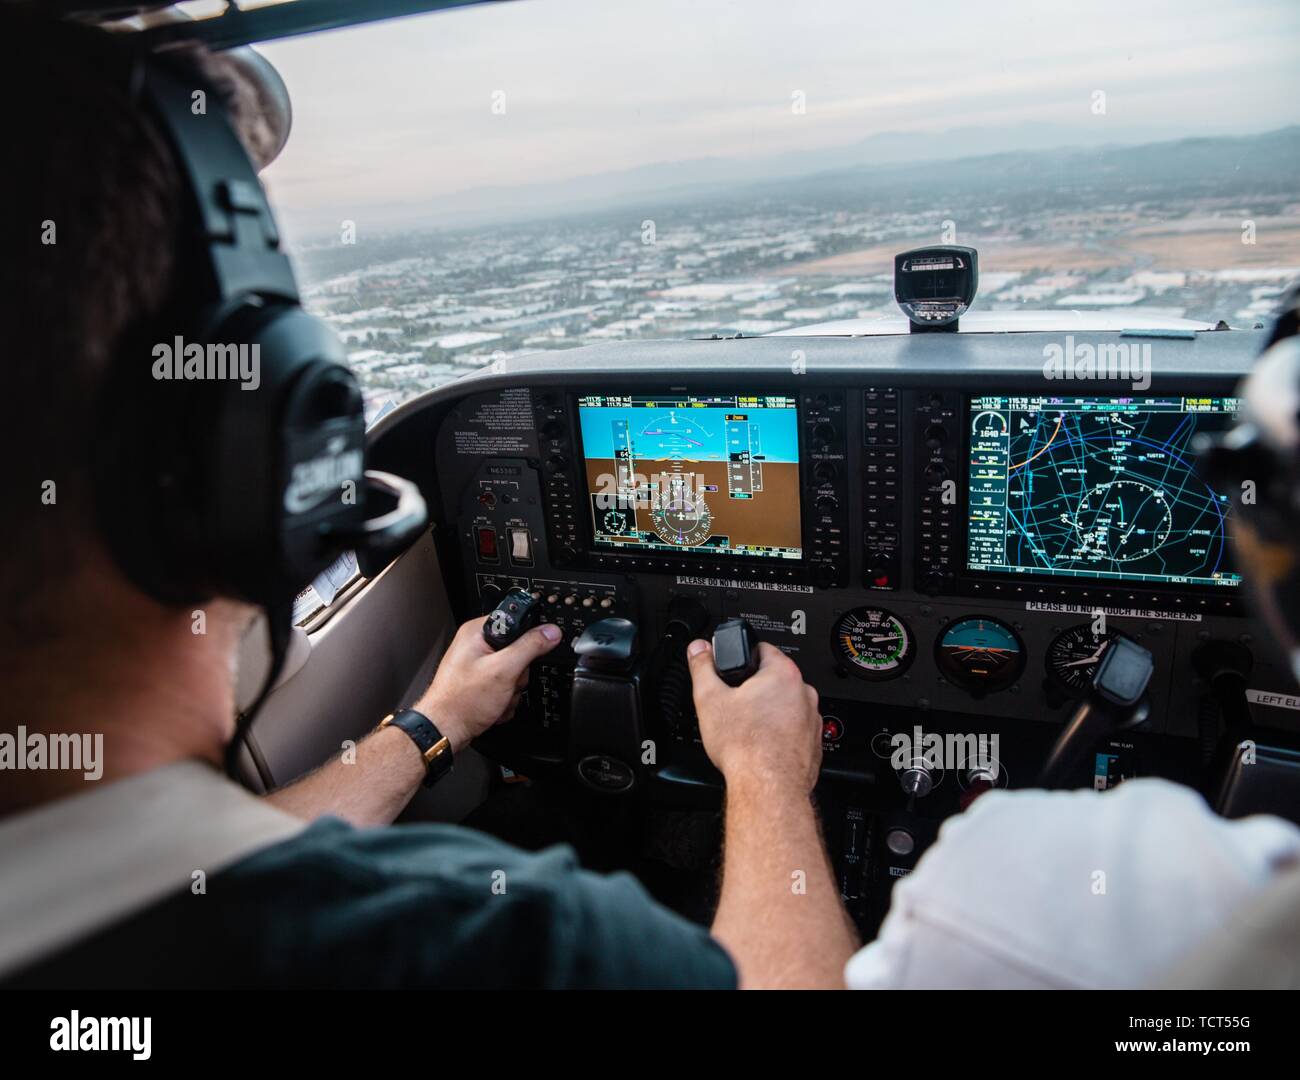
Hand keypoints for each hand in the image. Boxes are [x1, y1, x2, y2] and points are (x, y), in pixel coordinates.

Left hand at [412, 617, 562, 751]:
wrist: (446, 730)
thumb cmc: (461, 701)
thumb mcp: (504, 670)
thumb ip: (530, 647)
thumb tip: (550, 632)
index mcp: (478, 632)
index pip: (515, 621)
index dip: (527, 638)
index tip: (529, 654)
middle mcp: (477, 646)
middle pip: (519, 651)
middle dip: (517, 674)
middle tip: (505, 682)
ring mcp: (479, 666)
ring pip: (515, 673)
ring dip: (511, 690)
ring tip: (497, 697)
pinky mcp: (482, 683)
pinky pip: (506, 686)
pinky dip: (504, 699)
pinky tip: (493, 705)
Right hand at [686, 639, 821, 794]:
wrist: (767, 787)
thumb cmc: (746, 747)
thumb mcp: (709, 699)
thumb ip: (702, 667)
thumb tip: (699, 649)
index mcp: (783, 674)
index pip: (762, 649)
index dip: (741, 659)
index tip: (732, 672)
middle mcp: (804, 693)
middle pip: (774, 680)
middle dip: (754, 690)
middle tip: (735, 706)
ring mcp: (812, 720)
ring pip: (785, 707)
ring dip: (768, 713)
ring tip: (747, 729)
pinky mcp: (813, 744)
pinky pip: (794, 731)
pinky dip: (779, 735)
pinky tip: (762, 746)